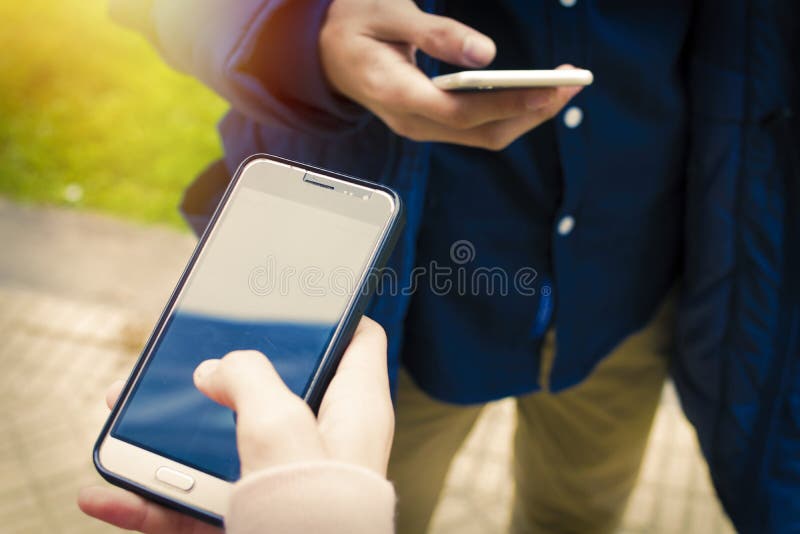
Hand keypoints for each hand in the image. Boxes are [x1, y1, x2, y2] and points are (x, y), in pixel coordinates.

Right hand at [78, 317, 392, 531]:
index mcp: (352, 407)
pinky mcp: (250, 520)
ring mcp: (284, 481)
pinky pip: (191, 505)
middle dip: (220, 371)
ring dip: (164, 434)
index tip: (299, 297)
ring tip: (120, 409)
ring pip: (221, 443)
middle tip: (182, 353)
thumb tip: (211, 370)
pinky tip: (102, 495)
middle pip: (273, 388)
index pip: (359, 341)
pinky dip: (148, 502)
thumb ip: (246, 376)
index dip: (335, 313)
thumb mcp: (278, 420)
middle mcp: (323, 441)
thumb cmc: (309, 504)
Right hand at [319, 0, 582, 149]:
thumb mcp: (387, 12)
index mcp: (396, 94)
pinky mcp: (430, 122)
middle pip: (483, 132)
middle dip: (532, 113)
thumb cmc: (353, 25)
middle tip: (572, 83)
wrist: (325, 51)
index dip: (510, 103)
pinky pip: (476, 126)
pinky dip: (509, 111)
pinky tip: (533, 91)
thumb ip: (434, 32)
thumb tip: (486, 53)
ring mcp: (421, 126)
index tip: (550, 89)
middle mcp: (411, 121)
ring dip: (526, 114)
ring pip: (484, 134)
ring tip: (563, 86)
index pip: (462, 111)